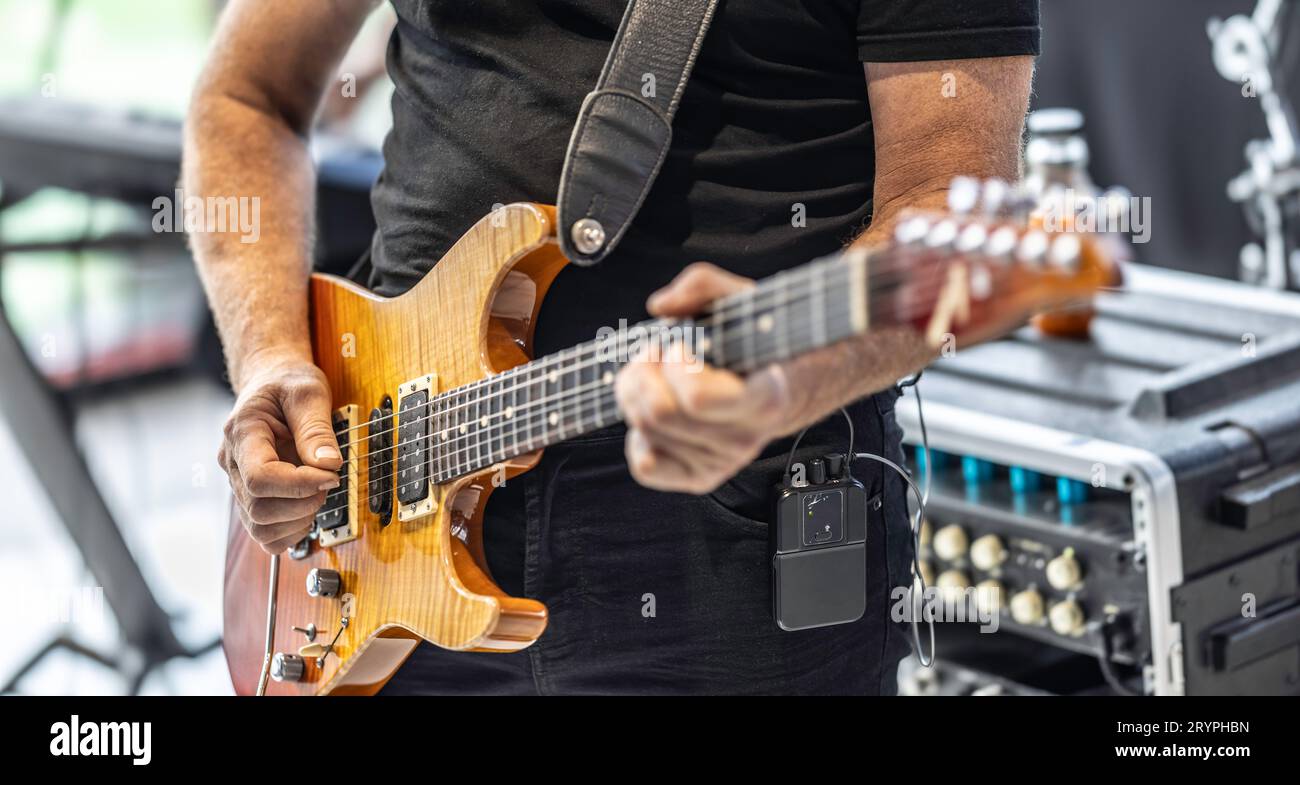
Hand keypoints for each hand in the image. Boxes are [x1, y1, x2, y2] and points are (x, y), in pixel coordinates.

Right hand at [218, 352, 342, 552]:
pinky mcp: (252, 497)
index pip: (260, 477)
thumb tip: (327, 464)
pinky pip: (265, 533)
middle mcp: (233, 463)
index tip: (331, 475)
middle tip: (328, 480)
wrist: (272, 383)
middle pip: (259, 509)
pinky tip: (307, 508)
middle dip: (303, 503)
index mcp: (242, 433)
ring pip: (260, 528)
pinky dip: (291, 531)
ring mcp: (239, 483)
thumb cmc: (287, 383)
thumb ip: (316, 428)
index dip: (299, 485)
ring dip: (298, 520)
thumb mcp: (308, 391)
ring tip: (318, 492)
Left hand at [615, 263, 793, 493]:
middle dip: (643, 373)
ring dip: (637, 394)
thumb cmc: (753, 343)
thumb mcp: (739, 300)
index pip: (697, 398)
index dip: (674, 365)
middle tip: (657, 355)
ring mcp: (721, 464)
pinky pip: (646, 467)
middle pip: (659, 413)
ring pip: (645, 432)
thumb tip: (661, 306)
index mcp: (764, 399)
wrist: (772, 387)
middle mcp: (744, 439)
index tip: (679, 345)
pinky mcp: (699, 479)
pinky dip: (639, 435)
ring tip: (656, 376)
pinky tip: (658, 410)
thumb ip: (702, 284)